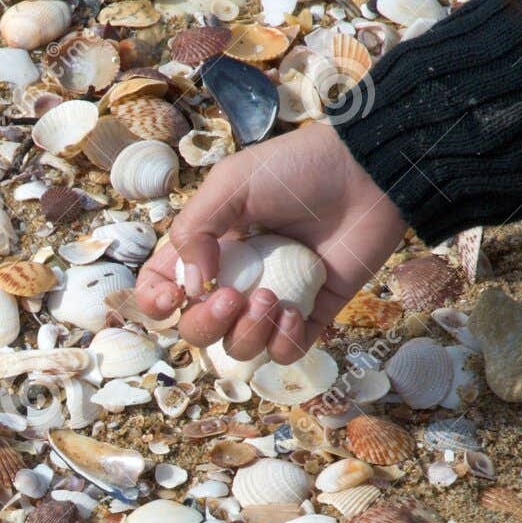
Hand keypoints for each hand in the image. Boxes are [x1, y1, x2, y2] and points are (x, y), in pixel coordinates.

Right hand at [134, 122, 408, 362]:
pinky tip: (296, 313)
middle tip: (234, 296)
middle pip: (196, 330)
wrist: (365, 174)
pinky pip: (285, 354)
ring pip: (238, 349)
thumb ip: (194, 229)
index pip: (161, 289)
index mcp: (205, 250)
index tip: (173, 296)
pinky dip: (284, 342)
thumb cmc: (297, 168)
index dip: (155, 303)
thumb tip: (189, 286)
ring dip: (248, 334)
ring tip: (273, 299)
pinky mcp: (311, 315)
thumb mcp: (231, 182)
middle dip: (206, 324)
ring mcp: (271, 301)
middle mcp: (233, 281)